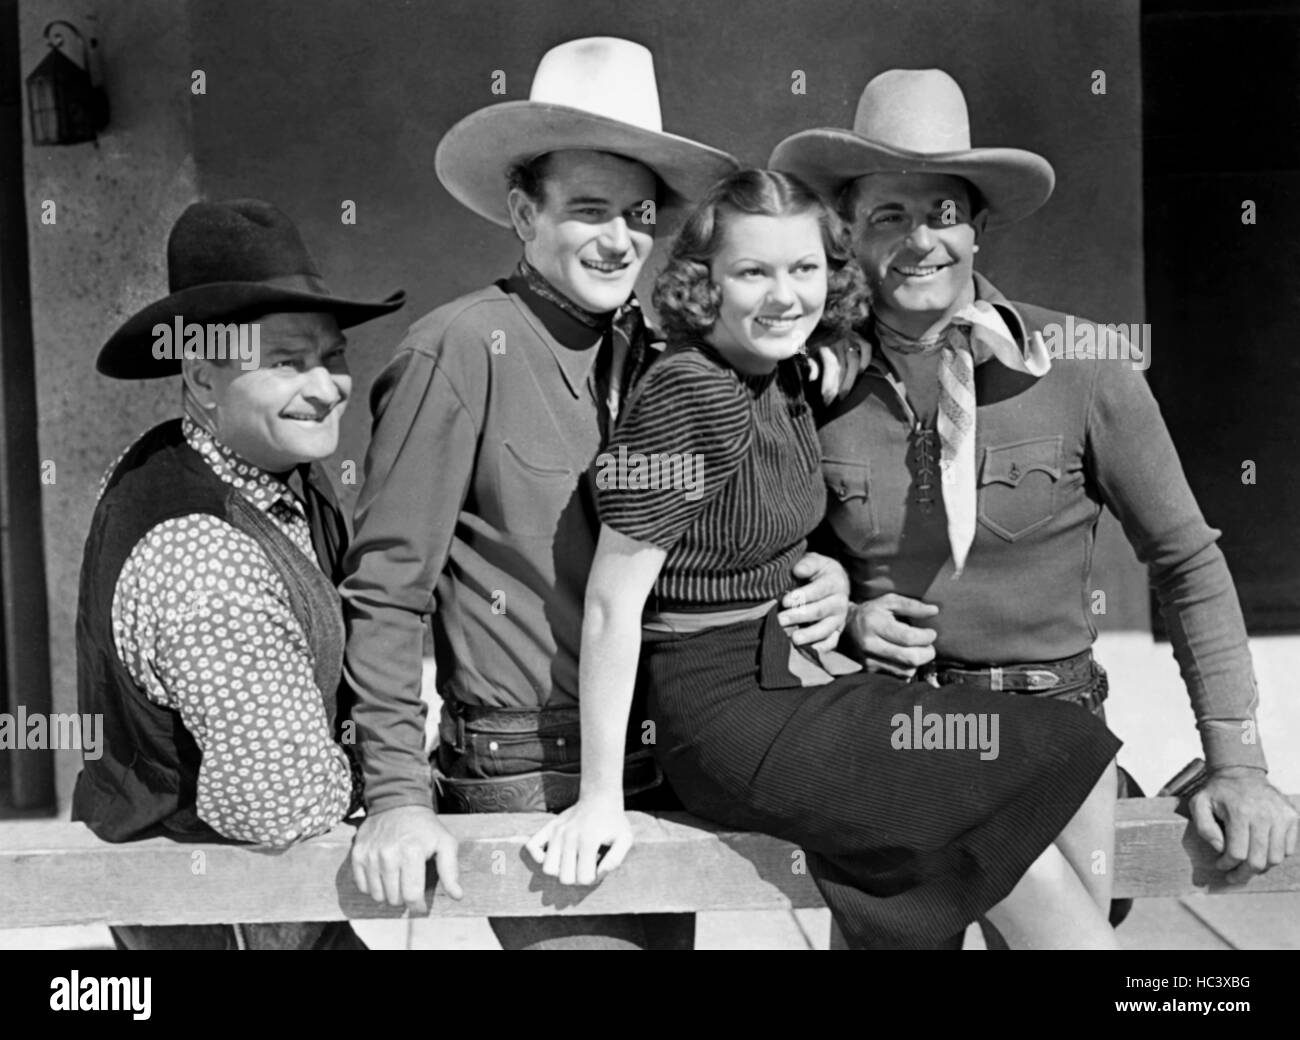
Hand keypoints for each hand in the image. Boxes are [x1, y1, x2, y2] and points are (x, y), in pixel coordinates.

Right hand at [350, 804, 462, 912]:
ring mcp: (370, 855)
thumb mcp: (445, 843)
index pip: (412, 895)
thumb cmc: (424, 827)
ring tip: (397, 879)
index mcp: (412, 852)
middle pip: (394, 898)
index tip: (421, 905)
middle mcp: (388, 854)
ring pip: (377, 895)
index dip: (418, 906)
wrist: (397, 803)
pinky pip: (362, 886)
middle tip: (410, 885)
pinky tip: (383, 875)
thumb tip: (457, 896)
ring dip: (388, 893)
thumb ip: (451, 871)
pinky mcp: (357, 854)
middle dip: (404, 897)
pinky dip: (373, 886)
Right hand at [525, 792, 633, 885]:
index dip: (594, 879)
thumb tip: (600, 873)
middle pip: (564, 878)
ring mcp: (556, 832)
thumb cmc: (614, 822)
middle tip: (585, 866)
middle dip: (577, 878)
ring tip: (572, 862)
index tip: (599, 868)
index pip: (583, 879)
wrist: (600, 798)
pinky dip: (539, 855)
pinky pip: (531, 847)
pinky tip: (554, 854)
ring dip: (560, 870)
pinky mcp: (548, 828)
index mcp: (588, 840)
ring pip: (548, 868)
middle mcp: (569, 836)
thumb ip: (616, 859)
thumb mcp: (625, 838)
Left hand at [780, 553, 850, 652]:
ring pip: (826, 629)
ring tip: (793, 639)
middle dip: (799, 616)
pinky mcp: (836, 632)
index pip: (819, 589)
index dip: (802, 595)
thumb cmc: (819, 572)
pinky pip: (831, 642)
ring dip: (809, 635)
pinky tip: (807, 651)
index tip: (785, 601)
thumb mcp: (816, 562)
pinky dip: (820, 648)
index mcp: (835, 582)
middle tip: (780, 620)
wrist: (835, 583)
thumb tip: (798, 570)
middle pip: (820, 611)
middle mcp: (840, 602)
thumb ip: (808, 564)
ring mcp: (839, 619)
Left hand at [807, 331, 869, 405]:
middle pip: (842, 368)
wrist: (820, 320)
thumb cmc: (812, 339)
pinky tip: (861, 372)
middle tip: (834, 401)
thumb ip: (810, 364)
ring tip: (845, 393)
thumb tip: (812, 379)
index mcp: (824, 344)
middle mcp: (838, 342)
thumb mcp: (805, 350)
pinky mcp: (858, 336)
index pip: (830, 368)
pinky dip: (866, 359)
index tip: (826, 399)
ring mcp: (849, 338)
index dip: (829, 385)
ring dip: (851, 379)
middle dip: (838, 387)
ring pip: (853, 361)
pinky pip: (866, 347)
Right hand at [844, 593, 939, 675]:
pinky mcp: (869, 672)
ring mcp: (868, 661)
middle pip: (911, 658)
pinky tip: (904, 659)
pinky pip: (898, 677)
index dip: (926, 637)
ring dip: (917, 662)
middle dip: (927, 653)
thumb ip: (912, 605)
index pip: (909, 638)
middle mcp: (870, 645)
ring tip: (915, 651)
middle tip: (929, 646)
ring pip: (907, 671)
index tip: (931, 633)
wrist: (843, 628)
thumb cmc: (871, 612)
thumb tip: (934, 611)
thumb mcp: (888, 601)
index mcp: (875, 624)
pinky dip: (907, 670)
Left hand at [1189, 768, 1298, 883]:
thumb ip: (1203, 827)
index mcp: (1240, 812)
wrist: (1242, 773)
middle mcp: (1264, 815)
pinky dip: (1275, 856)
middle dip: (1243, 874)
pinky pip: (1288, 849)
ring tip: (1247, 866)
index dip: (1228, 865)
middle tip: (1234, 876)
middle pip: (1258, 860)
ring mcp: (1281, 817)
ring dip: (1260, 868)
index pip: (1238, 853)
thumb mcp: (1199, 804)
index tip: (1221, 866)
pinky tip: (1261, 852)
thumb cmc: (1219, 792)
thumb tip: (1220, 848)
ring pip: (1275, 859)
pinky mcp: (1292, 818)